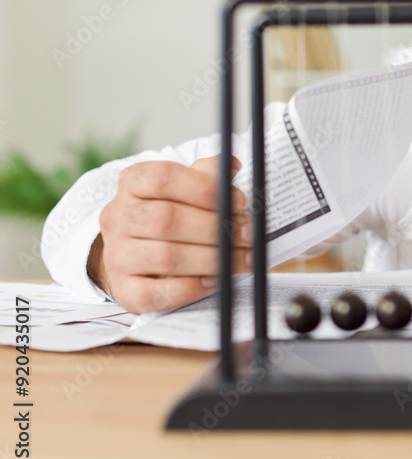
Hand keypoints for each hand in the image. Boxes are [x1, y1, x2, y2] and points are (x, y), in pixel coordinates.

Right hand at [88, 155, 251, 313]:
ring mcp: (117, 255)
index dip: (205, 188)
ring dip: (213, 259)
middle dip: (215, 229)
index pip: (162, 178)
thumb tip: (231, 165)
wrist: (137, 253)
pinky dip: (192, 288)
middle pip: (166, 220)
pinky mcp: (124, 289)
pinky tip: (214, 280)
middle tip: (247, 235)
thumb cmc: (170, 215)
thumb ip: (208, 175)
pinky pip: (158, 293)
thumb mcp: (186, 188)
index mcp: (132, 184)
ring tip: (242, 258)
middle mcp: (118, 218)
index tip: (239, 200)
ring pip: (166, 258)